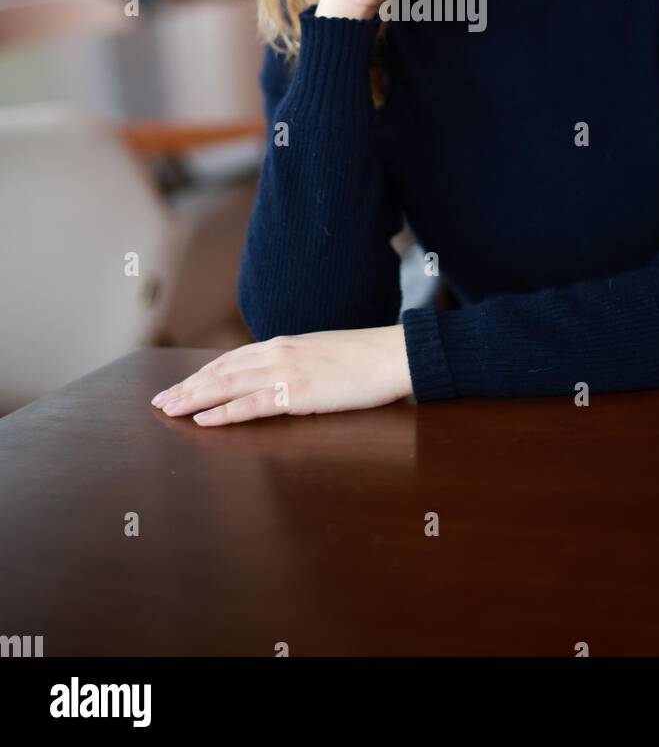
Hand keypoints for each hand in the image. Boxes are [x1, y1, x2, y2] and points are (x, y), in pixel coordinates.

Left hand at [150, 325, 413, 424]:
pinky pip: (252, 405)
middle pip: (221, 371)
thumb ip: (296, 363)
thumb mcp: (322, 354)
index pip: (231, 359)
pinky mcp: (298, 393)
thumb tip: (278, 378)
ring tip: (169, 410)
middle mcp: (277, 353)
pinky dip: (224, 413)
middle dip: (187, 387)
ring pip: (228, 385)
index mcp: (283, 344)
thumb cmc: (365, 358)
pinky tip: (204, 421)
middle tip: (158, 402)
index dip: (202, 373)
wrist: (392, 353)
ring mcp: (286, 372)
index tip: (178, 385)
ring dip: (194, 398)